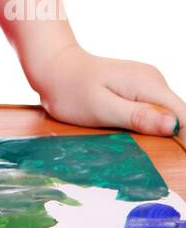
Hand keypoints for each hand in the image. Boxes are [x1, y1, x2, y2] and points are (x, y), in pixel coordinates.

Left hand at [34, 42, 183, 143]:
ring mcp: (148, 83)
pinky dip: (150, 126)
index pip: (184, 118)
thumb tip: (174, 126)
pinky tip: (131, 133)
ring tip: (132, 143)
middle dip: (173, 141)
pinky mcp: (140, 89)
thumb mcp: (102, 108)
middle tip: (147, 157)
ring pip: (169, 116)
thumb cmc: (71, 90)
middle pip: (180, 118)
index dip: (183, 143)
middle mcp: (154, 80)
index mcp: (149, 84)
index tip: (176, 161)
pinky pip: (156, 111)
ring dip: (160, 134)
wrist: (55, 67)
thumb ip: (139, 117)